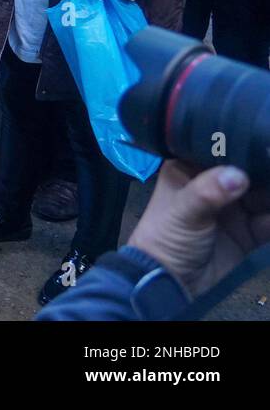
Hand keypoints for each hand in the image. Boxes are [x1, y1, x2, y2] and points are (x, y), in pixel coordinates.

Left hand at [128, 160, 269, 296]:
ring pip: (263, 195)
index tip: (263, 142)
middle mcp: (214, 184)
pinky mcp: (249, 232)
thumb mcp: (182, 211)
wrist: (169, 282)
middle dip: (265, 171)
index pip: (219, 150)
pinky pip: (269, 221)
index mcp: (190, 170)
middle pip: (248, 171)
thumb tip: (238, 175)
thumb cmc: (165, 238)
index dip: (241, 146)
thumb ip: (208, 193)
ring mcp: (234, 208)